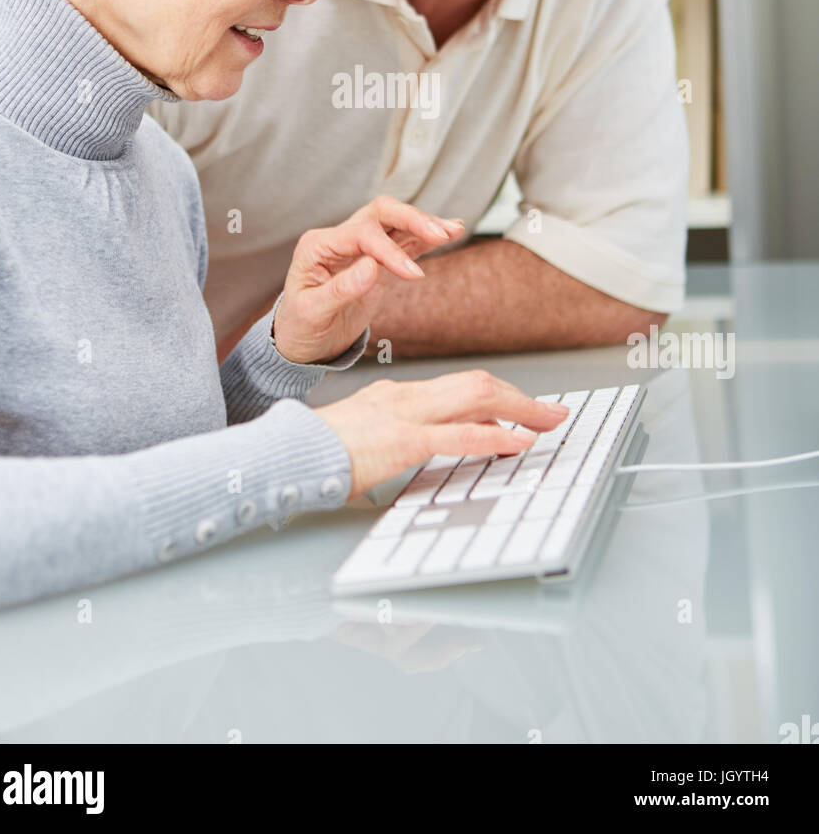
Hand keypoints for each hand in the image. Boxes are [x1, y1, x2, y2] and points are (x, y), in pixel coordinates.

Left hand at [272, 196, 463, 363]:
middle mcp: (339, 238)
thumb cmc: (301, 327)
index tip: (415, 275)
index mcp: (318, 245)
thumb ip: (341, 289)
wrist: (302, 341)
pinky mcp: (377, 260)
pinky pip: (404, 242)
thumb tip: (371, 267)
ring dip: (424, 224)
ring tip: (453, 230)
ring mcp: (360, 247)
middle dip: (412, 219)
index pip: (361, 234)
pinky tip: (450, 233)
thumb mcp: (312, 313)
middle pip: (380, 213)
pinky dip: (425, 238)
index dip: (390, 251)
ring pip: (396, 222)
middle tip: (440, 233)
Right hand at [313, 369, 570, 497]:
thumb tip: (409, 450)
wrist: (288, 456)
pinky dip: (495, 436)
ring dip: (521, 409)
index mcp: (395, 396)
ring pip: (477, 397)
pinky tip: (519, 442)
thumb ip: (389, 438)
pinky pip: (461, 434)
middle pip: (477, 385)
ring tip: (549, 421)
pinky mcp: (403, 440)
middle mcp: (405, 397)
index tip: (521, 409)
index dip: (497, 397)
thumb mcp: (360, 438)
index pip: (458, 389)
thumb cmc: (316, 454)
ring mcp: (405, 414)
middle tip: (553, 411)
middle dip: (520, 397)